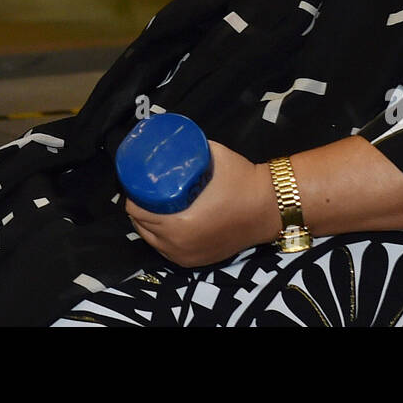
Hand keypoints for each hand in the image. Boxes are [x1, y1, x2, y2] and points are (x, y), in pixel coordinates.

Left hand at [125, 142, 280, 267]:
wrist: (269, 207)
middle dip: (139, 209)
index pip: (136, 211)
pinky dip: (163, 239)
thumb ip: (188, 149)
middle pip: (142, 228)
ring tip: (154, 205)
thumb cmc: (240, 180)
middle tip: (146, 191)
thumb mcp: (210, 156)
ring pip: (154, 242)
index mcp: (176, 224)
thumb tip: (170, 139)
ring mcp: (187, 257)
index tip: (137, 182)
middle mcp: (177, 246)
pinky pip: (169, 251)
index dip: (132, 195)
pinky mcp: (198, 262)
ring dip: (149, 225)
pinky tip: (164, 224)